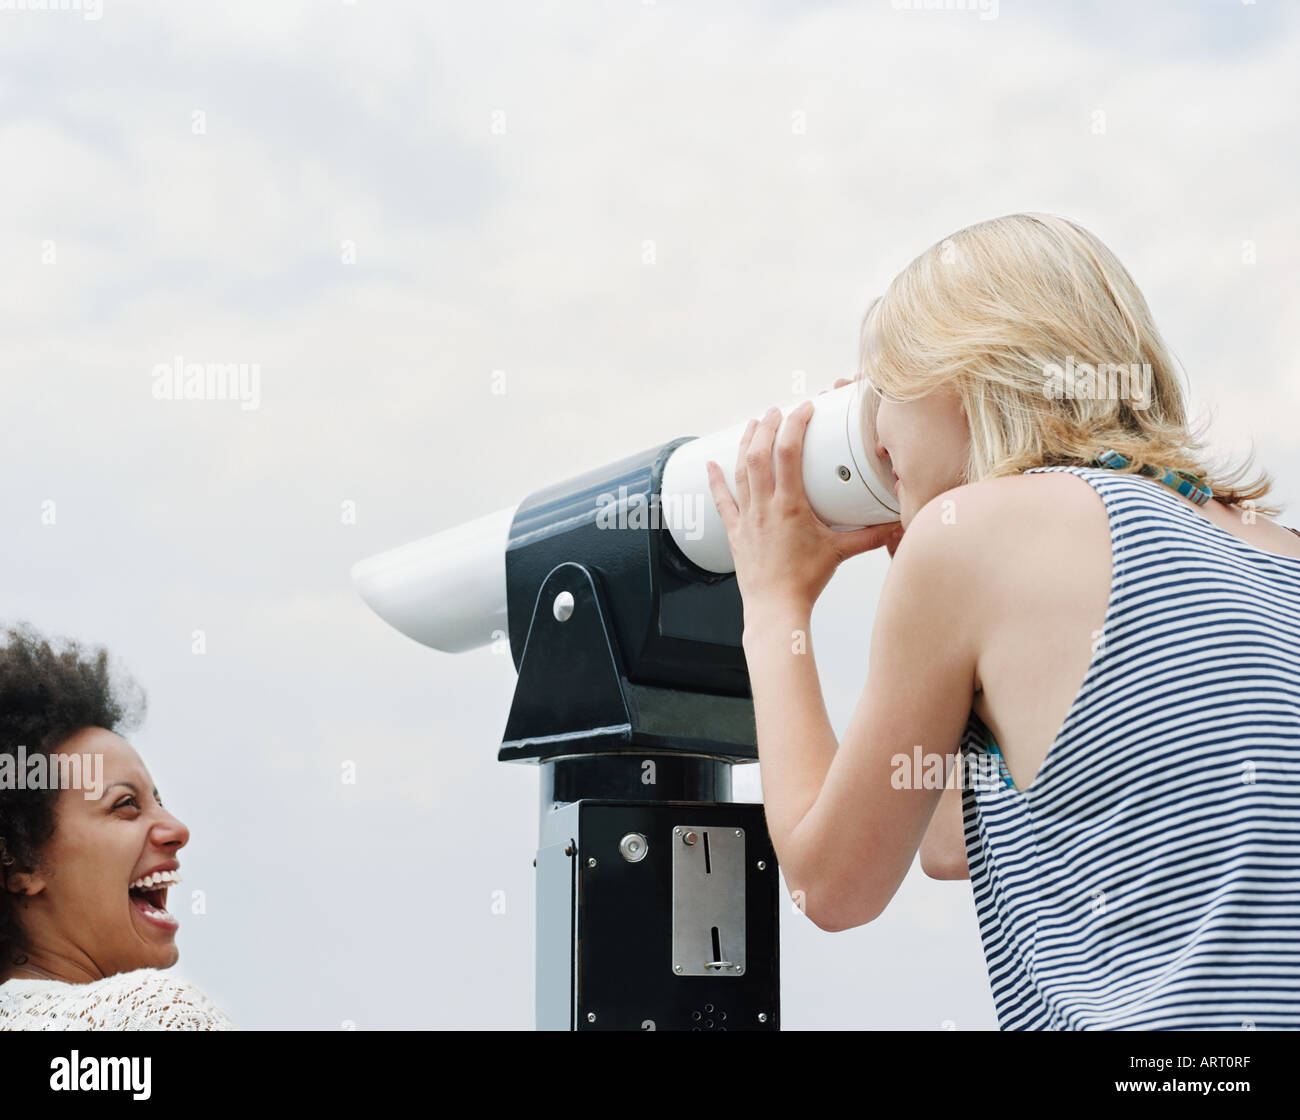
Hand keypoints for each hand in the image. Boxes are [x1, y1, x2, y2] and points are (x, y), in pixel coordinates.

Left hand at [705, 383, 903, 614]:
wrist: (775, 609)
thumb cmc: (804, 583)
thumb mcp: (839, 552)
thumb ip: (869, 536)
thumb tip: (896, 524)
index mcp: (789, 506)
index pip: (788, 453)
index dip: (795, 425)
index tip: (803, 409)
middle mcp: (764, 507)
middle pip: (758, 454)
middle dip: (766, 427)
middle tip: (776, 411)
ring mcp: (746, 518)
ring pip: (740, 471)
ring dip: (745, 444)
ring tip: (753, 425)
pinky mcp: (735, 532)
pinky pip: (721, 500)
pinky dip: (715, 480)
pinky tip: (709, 464)